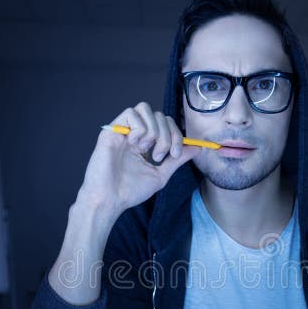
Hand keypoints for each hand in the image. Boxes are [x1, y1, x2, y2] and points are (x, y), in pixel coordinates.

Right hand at [78, 102, 201, 216]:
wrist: (109, 199)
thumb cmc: (130, 191)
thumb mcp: (161, 175)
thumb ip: (178, 160)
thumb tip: (198, 148)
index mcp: (145, 143)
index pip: (166, 124)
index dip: (176, 135)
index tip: (175, 154)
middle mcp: (134, 134)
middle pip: (159, 115)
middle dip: (167, 135)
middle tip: (160, 156)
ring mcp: (123, 131)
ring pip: (145, 109)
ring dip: (152, 130)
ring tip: (145, 151)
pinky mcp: (111, 130)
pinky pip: (130, 113)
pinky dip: (138, 129)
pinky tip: (133, 145)